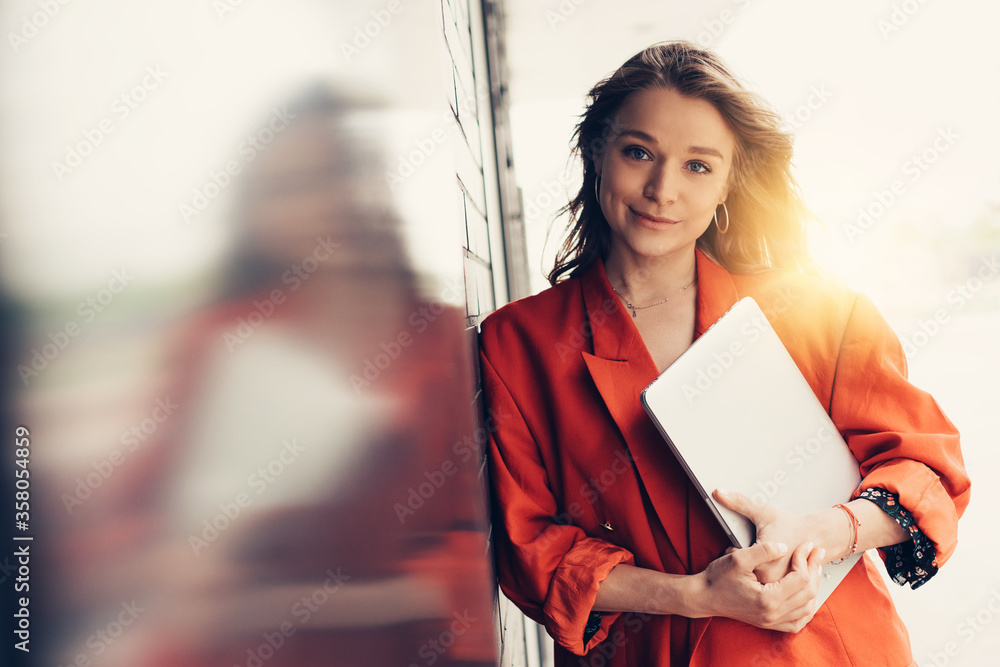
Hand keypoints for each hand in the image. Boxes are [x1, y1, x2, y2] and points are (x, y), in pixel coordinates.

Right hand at [693, 539, 824, 632]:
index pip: (800, 579)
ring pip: (808, 608)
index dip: (806, 559)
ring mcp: (771, 622)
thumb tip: (785, 547)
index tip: (807, 545)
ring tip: (813, 568)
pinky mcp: (769, 623)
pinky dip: (807, 608)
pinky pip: (798, 622)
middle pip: (808, 593)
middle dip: (814, 569)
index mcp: (767, 599)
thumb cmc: (718, 577)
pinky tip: (807, 595)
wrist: (704, 596)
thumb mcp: (738, 558)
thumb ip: (763, 551)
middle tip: (815, 552)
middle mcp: (772, 614)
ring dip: (814, 587)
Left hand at [713, 489, 820, 583]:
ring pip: (750, 580)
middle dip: (741, 561)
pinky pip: (761, 584)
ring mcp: (776, 586)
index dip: (732, 550)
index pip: (734, 559)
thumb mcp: (762, 512)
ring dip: (750, 570)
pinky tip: (766, 565)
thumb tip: (718, 492)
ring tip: (758, 558)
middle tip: (750, 549)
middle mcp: (770, 578)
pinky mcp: (781, 588)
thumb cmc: (788, 524)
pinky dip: (759, 574)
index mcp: (763, 561)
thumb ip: (738, 502)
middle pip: (742, 571)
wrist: (814, 536)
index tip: (738, 543)